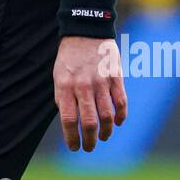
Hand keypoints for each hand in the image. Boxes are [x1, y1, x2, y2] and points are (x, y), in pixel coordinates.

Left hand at [53, 36, 127, 151]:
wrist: (85, 31)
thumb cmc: (69, 59)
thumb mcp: (58, 78)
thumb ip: (64, 99)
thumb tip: (71, 124)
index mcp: (65, 87)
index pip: (69, 120)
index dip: (72, 138)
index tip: (74, 147)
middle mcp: (83, 86)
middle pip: (89, 122)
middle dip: (90, 140)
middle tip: (89, 148)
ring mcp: (101, 82)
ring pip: (107, 116)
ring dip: (106, 132)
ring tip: (103, 137)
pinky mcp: (115, 77)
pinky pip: (121, 102)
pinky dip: (121, 116)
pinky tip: (118, 123)